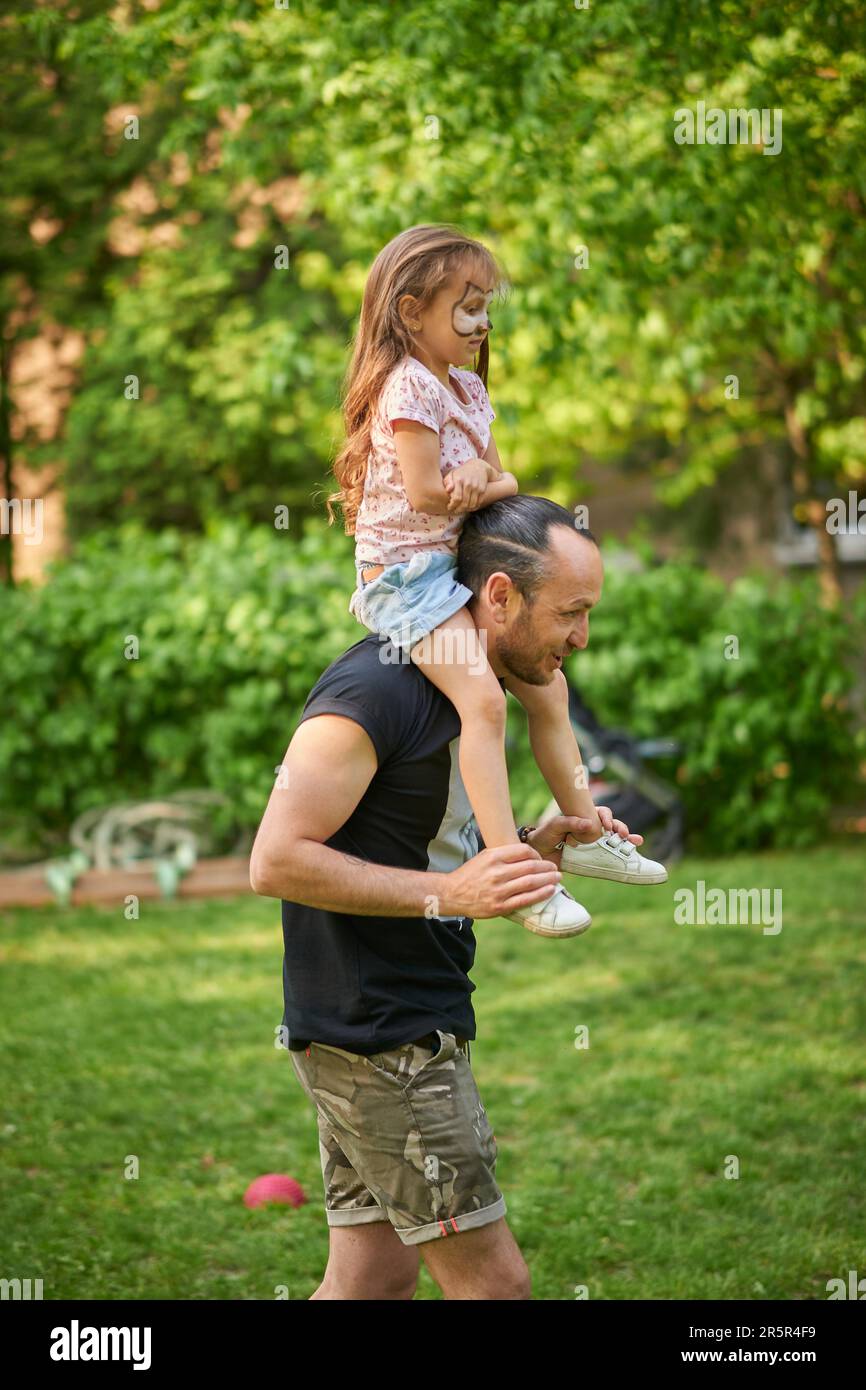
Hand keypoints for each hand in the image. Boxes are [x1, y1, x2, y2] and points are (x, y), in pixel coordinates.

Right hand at [442, 843, 561, 919]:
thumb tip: (529, 854)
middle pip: (531, 867)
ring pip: (531, 882)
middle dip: (547, 867)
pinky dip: (541, 894)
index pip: (524, 851)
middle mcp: (497, 872)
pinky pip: (525, 899)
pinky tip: (550, 890)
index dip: (537, 854)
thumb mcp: (484, 857)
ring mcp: (498, 890)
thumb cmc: (470, 874)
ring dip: (548, 880)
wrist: (450, 894)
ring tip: (557, 878)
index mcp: (493, 857)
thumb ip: (504, 854)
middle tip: (556, 869)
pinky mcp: (500, 906)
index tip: (541, 859)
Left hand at [443, 458, 490, 511]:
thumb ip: (447, 482)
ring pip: (472, 504)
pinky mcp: (483, 490)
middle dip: (459, 509)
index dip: (452, 505)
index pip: (457, 498)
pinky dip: (473, 507)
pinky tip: (469, 507)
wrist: (478, 466)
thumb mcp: (452, 474)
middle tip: (455, 510)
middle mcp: (468, 484)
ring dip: (466, 509)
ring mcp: (477, 487)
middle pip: (464, 503)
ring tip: (461, 509)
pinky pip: (478, 503)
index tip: (449, 507)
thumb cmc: (462, 472)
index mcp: (459, 480)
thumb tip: (448, 490)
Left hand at [527, 808, 642, 865]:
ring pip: (614, 840)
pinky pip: (608, 856)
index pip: (602, 814)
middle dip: (622, 828)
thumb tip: (589, 824)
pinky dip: (619, 856)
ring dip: (627, 840)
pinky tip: (629, 856)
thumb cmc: (545, 835)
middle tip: (625, 834)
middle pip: (612, 826)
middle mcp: (592, 830)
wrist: (537, 854)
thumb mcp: (556, 825)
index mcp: (584, 818)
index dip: (607, 817)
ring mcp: (593, 844)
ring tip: (636, 842)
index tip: (607, 825)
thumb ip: (570, 822)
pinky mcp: (592, 858)